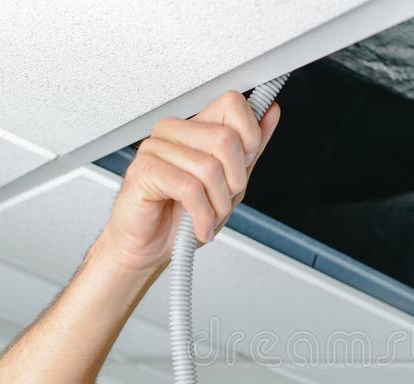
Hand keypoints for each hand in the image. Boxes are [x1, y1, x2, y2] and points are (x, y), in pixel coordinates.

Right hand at [96, 90, 280, 271]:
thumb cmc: (183, 217)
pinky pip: (189, 188)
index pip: (232, 104)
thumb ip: (250, 148)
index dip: (250, 137)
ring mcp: (155, 148)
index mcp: (194, 129)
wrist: (151, 249)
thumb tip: (269, 113)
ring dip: (218, 204)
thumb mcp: (230, 183)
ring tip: (208, 215)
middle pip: (226, 139)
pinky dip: (202, 215)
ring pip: (209, 167)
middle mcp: (173, 132)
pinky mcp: (143, 171)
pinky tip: (199, 224)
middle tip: (222, 199)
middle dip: (235, 181)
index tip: (244, 164)